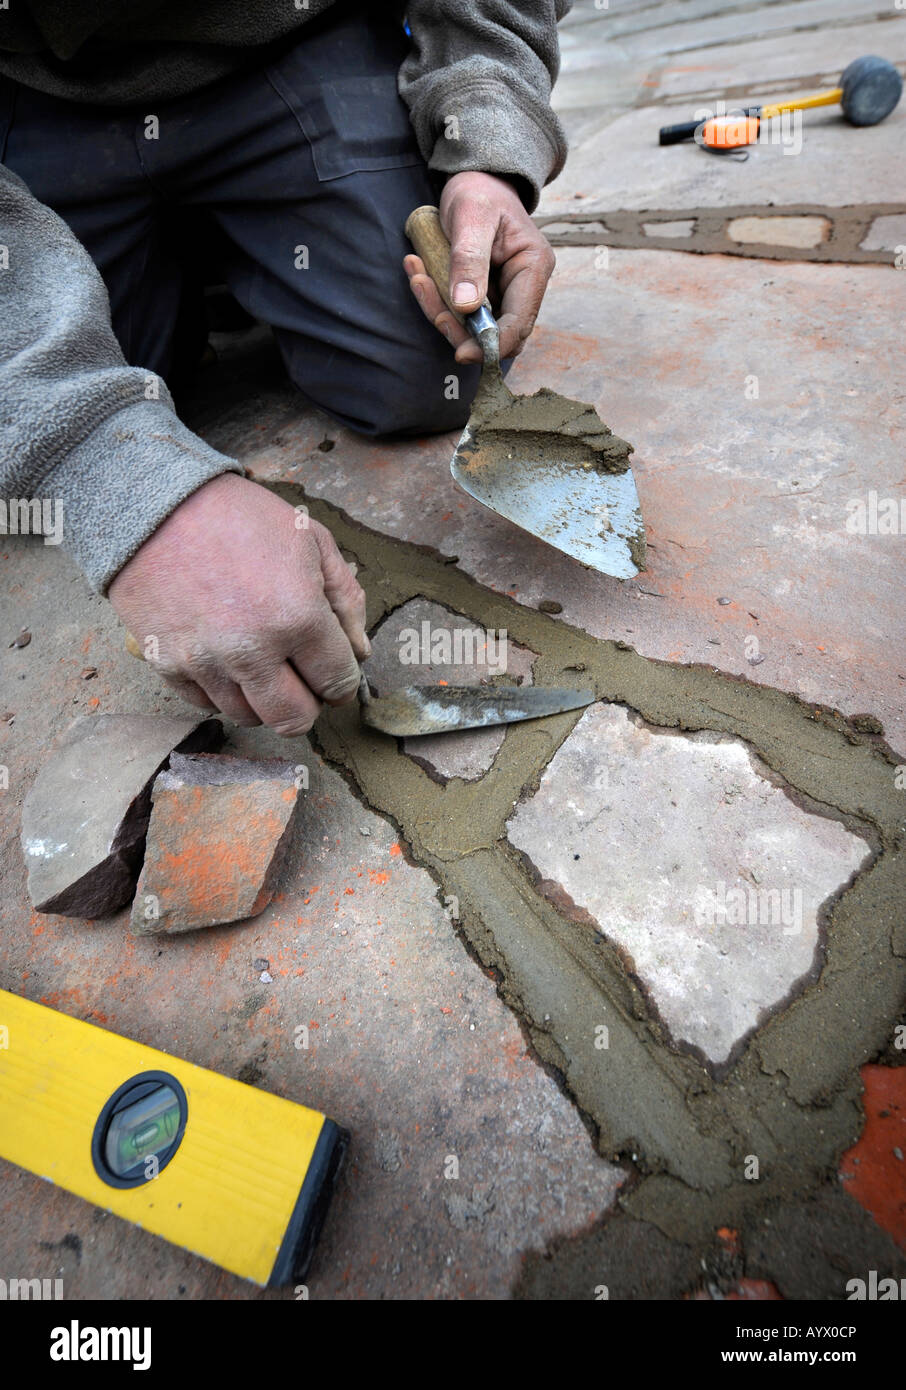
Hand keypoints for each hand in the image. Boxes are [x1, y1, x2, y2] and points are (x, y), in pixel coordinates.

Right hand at [108, 474, 368, 735]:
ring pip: (248, 717)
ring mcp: (205, 663)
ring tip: (261, 661)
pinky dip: (221, 691)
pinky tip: (226, 658)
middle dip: (307, 704)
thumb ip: (346, 599)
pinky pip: (204, 704)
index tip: (333, 669)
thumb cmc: (238, 516)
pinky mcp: (167, 665)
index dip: (343, 680)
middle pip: (293, 720)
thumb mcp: (311, 540)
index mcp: (297, 617)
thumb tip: (360, 652)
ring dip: (262, 698)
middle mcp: (251, 651)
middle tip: (302, 677)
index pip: (338, 683)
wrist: (155, 505)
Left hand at [403, 170, 555, 365]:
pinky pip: (460, 312)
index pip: (519, 323)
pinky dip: (437, 301)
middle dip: (462, 332)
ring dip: (443, 314)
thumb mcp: (472, 216)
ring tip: (418, 277)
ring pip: (476, 328)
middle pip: (498, 334)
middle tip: (433, 312)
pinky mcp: (484, 294)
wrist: (475, 180)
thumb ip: (470, 259)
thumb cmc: (479, 192)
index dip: (491, 344)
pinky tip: (418, 274)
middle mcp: (524, 286)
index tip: (461, 352)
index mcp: (533, 267)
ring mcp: (504, 292)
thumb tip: (467, 306)